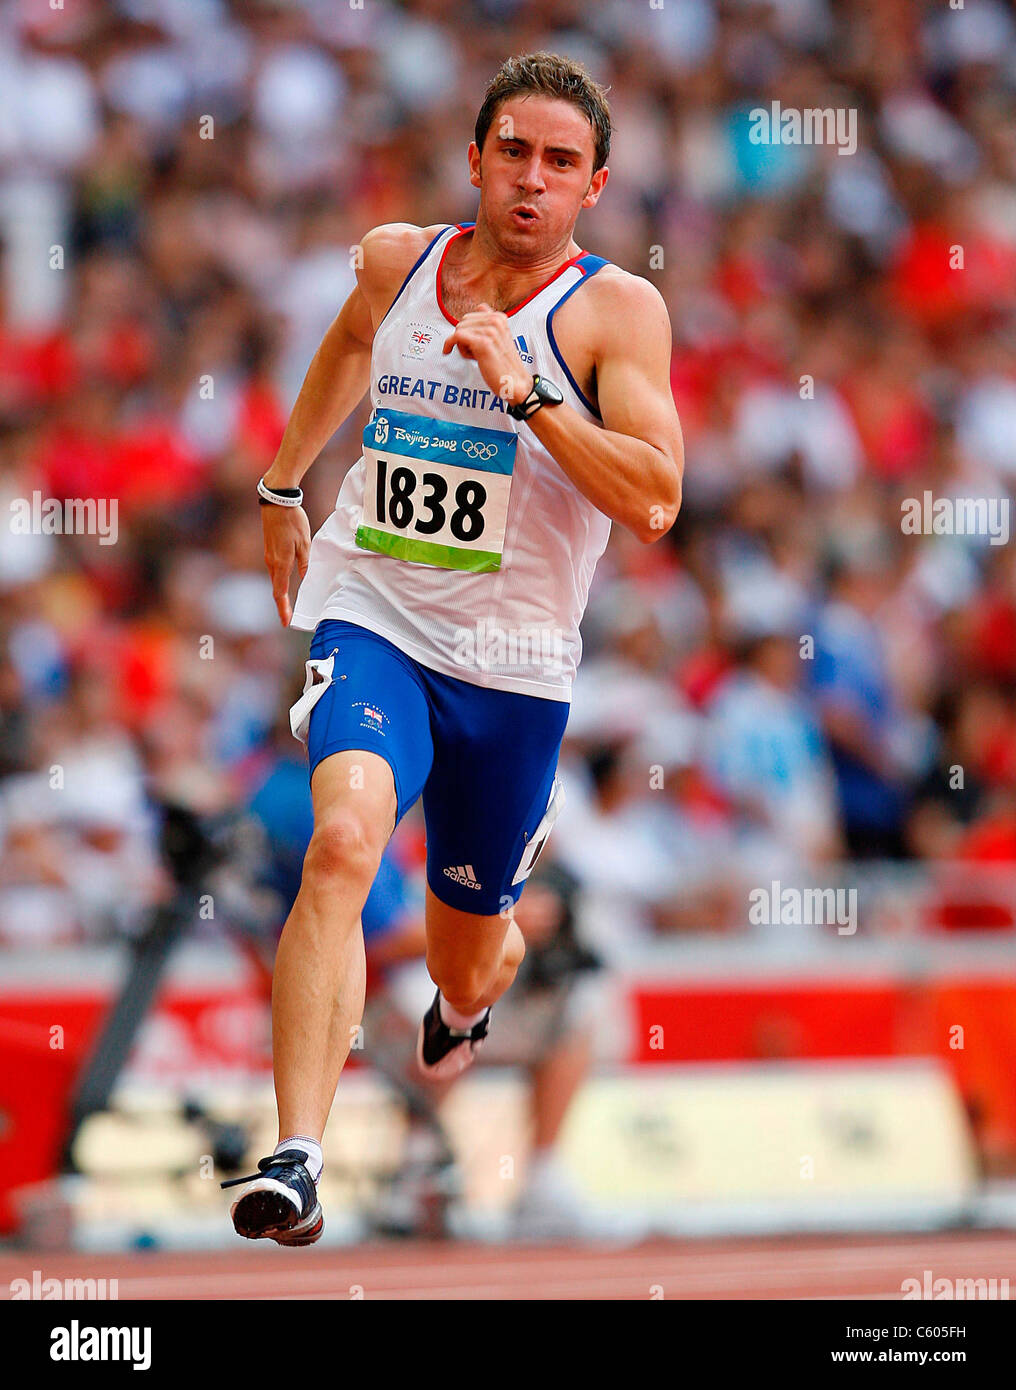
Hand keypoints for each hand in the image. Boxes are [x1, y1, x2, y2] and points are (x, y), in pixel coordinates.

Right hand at [262, 503, 310, 626]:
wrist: (276, 502)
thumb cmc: (292, 521)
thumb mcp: (305, 543)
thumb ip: (305, 563)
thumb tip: (306, 581)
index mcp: (281, 563)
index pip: (280, 592)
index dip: (283, 608)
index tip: (286, 621)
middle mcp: (271, 562)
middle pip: (276, 589)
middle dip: (281, 605)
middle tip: (287, 618)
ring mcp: (268, 555)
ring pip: (275, 579)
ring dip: (280, 593)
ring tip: (287, 605)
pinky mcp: (269, 549)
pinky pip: (274, 570)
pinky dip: (279, 581)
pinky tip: (285, 583)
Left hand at [442, 302, 531, 405]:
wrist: (515, 383)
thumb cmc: (504, 366)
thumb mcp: (498, 339)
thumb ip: (487, 326)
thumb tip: (471, 316)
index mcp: (500, 318)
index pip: (472, 314)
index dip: (468, 329)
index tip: (470, 342)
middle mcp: (496, 321)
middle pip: (464, 321)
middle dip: (463, 336)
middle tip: (472, 352)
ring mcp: (490, 331)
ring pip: (459, 329)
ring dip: (460, 344)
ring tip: (473, 357)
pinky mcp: (482, 343)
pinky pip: (456, 336)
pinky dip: (449, 344)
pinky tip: (447, 351)